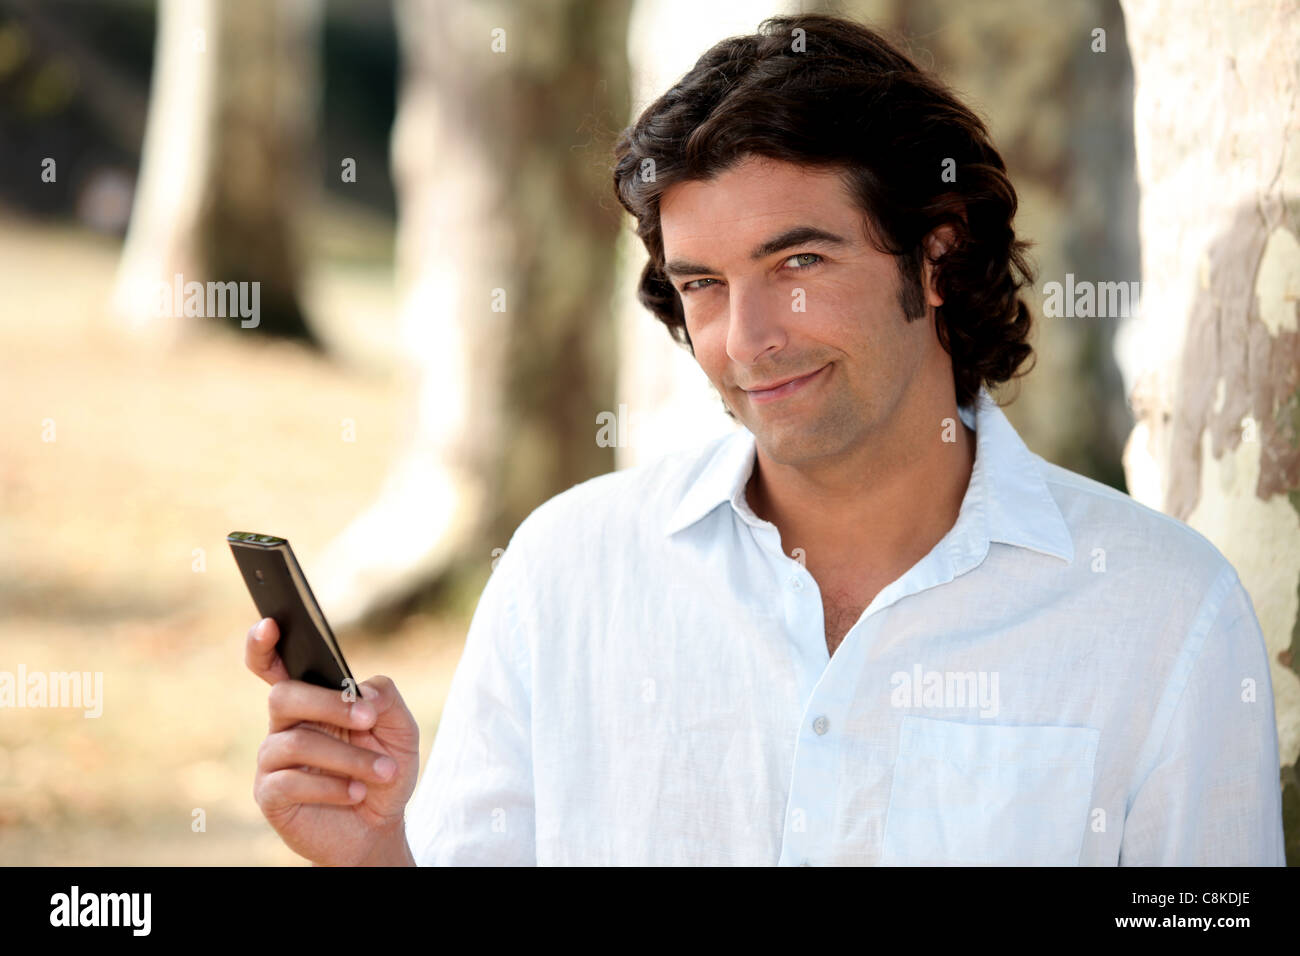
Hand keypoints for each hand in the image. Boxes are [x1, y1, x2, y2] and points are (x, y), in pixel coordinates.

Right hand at [246, 617, 418, 864]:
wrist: (380, 827)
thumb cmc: (384, 771)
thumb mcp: (401, 731)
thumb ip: (386, 699)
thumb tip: (361, 690)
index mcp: (311, 700)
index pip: (275, 664)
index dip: (263, 644)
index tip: (269, 623)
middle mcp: (286, 724)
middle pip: (284, 695)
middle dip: (328, 704)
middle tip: (368, 720)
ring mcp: (273, 760)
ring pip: (297, 741)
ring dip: (348, 757)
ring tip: (383, 772)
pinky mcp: (270, 794)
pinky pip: (291, 781)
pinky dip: (333, 786)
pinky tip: (358, 794)